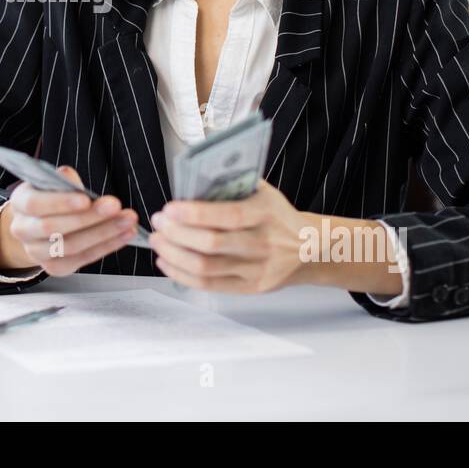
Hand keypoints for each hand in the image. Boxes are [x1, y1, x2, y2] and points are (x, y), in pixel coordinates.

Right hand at [0, 166, 140, 275]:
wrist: (39, 222)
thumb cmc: (52, 198)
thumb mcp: (53, 182)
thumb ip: (63, 181)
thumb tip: (74, 184)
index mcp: (20, 203)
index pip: (35, 205)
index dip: (60, 203)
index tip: (86, 198)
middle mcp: (23, 230)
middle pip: (54, 229)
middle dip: (88, 218)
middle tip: (115, 206)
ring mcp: (37, 252)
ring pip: (70, 246)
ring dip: (103, 233)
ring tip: (127, 221)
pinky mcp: (54, 267)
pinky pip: (82, 259)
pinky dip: (106, 246)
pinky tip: (124, 235)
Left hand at [147, 179, 309, 292]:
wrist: (310, 247)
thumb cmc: (277, 215)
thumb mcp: (263, 193)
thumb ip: (232, 185)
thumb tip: (192, 180)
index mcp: (265, 214)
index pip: (228, 216)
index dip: (195, 214)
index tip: (169, 208)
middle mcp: (263, 244)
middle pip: (212, 244)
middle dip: (176, 234)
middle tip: (159, 223)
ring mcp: (257, 269)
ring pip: (206, 268)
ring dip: (174, 254)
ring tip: (158, 241)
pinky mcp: (250, 287)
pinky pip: (209, 285)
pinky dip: (182, 274)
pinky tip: (167, 261)